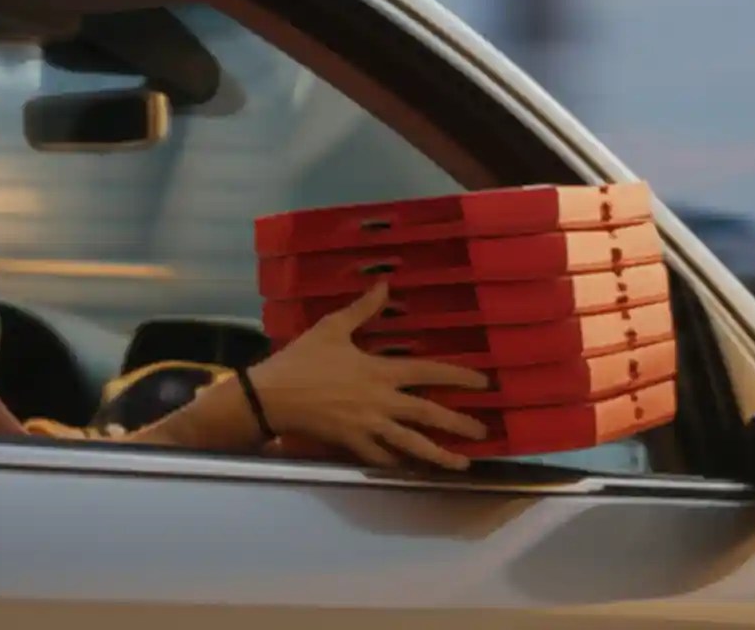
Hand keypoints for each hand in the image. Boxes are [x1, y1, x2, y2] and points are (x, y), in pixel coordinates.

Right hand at [248, 282, 489, 470]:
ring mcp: (368, 428)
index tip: (484, 383)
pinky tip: (413, 470)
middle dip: (459, 423)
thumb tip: (385, 284)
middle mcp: (381, 402)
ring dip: (440, 456)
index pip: (430, 372)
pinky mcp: (352, 445)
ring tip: (462, 465)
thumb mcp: (332, 328)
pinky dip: (399, 464)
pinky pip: (382, 458)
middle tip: (484, 432)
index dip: (459, 376)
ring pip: (412, 445)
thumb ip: (363, 309)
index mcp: (380, 372)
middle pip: (429, 414)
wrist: (271, 396)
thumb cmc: (302, 360)